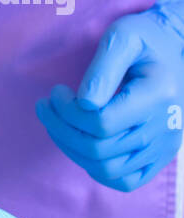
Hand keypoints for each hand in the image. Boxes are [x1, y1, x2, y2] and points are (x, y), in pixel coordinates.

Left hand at [35, 0, 183, 190]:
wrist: (173, 50)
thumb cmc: (144, 39)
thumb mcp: (122, 36)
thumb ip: (103, 68)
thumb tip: (83, 103)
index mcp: (158, 95)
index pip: (102, 123)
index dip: (68, 112)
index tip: (56, 91)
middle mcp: (166, 128)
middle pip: (99, 148)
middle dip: (61, 128)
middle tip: (46, 106)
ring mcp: (164, 147)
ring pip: (107, 169)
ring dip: (71, 149)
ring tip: (58, 123)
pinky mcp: (159, 158)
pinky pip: (124, 181)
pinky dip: (95, 168)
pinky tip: (81, 142)